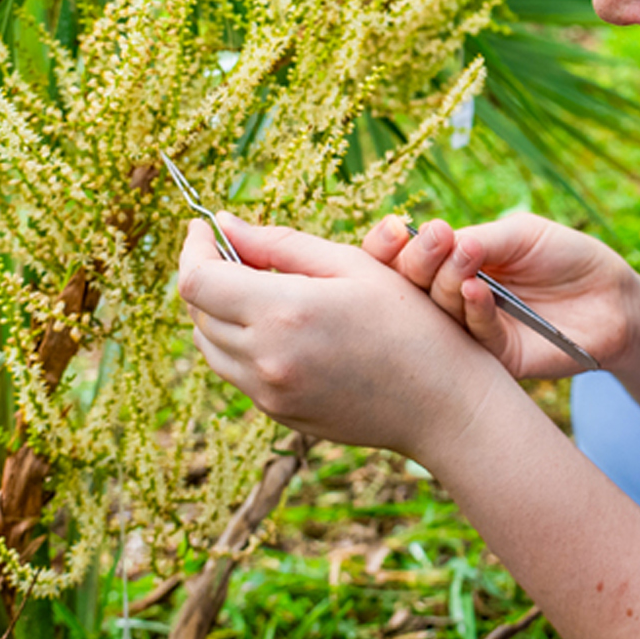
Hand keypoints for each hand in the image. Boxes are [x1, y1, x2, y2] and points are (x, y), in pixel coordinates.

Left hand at [179, 214, 510, 460]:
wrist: (446, 405)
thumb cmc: (413, 324)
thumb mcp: (352, 266)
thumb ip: (279, 244)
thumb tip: (225, 223)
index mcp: (283, 313)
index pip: (196, 281)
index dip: (193, 249)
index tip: (206, 227)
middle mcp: (264, 360)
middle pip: (197, 313)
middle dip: (205, 275)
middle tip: (235, 250)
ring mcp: (268, 395)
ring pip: (210, 347)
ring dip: (218, 312)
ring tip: (256, 286)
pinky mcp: (278, 415)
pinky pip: (236, 373)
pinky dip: (241, 343)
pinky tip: (280, 325)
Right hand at [361, 213, 639, 378]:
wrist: (612, 297)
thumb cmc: (566, 257)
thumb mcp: (521, 235)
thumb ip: (482, 240)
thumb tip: (444, 241)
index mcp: (450, 264)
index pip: (406, 258)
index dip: (393, 245)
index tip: (396, 229)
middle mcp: (452, 298)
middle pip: (410, 287)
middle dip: (417, 261)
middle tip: (436, 241)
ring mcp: (471, 329)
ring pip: (438, 312)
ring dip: (446, 282)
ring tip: (463, 261)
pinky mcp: (497, 357)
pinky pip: (476, 336)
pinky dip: (474, 310)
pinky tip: (476, 289)